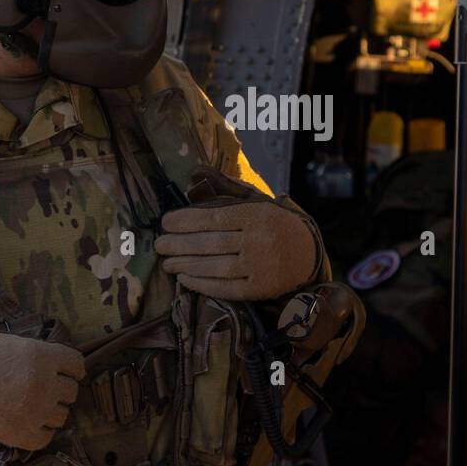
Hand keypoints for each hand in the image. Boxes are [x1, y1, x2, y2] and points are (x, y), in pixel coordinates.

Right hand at [0, 332, 84, 450]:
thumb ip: (38, 356)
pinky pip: (45, 438)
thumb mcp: (11, 344)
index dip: (70, 370)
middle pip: (72, 392)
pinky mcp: (20, 434)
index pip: (77, 366)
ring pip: (62, 416)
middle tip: (43, 392)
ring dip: (51, 412)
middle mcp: (45, 384)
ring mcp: (34, 410)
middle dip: (60, 391)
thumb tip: (54, 368)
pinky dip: (39, 433)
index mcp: (44, 357)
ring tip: (32, 408)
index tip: (63, 374)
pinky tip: (27, 424)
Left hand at [155, 169, 319, 300]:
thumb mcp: (257, 200)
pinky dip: (202, 285)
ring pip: (215, 267)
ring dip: (186, 266)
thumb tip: (194, 175)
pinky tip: (185, 279)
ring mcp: (260, 268)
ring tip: (167, 263)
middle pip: (210, 244)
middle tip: (159, 245)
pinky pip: (225, 289)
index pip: (214, 218)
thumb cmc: (274, 223)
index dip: (186, 221)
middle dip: (179, 245)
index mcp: (257, 215)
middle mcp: (259, 241)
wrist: (307, 253)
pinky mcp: (260, 289)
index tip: (165, 223)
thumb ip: (227, 188)